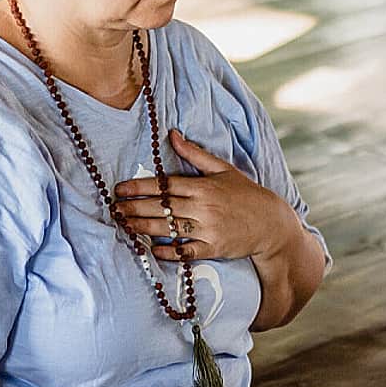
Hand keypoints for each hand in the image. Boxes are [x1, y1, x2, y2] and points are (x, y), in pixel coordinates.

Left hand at [113, 129, 297, 262]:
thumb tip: (173, 135)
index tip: (120, 189)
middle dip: (135, 208)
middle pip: (162, 207)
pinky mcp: (213, 248)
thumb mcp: (223, 169)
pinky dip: (169, 251)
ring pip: (170, 229)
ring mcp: (208, 229)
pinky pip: (186, 251)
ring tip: (125, 226)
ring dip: (144, 228)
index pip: (165, 185)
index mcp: (202, 186)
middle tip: (114, 209)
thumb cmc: (245, 193)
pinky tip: (152, 250)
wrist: (271, 223)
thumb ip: (195, 154)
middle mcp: (203, 207)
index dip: (140, 187)